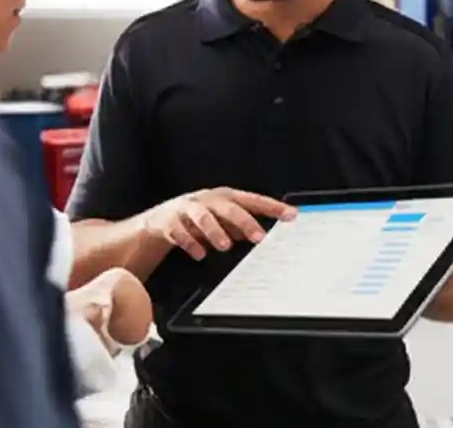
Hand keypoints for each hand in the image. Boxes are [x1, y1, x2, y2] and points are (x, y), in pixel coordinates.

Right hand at [143, 187, 296, 260]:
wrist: (161, 219)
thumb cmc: (199, 218)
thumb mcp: (223, 220)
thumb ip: (242, 226)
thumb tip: (265, 234)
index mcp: (225, 197)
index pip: (253, 200)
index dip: (272, 207)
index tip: (290, 215)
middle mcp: (208, 200)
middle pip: (229, 208)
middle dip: (245, 222)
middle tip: (259, 237)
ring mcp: (188, 209)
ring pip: (203, 218)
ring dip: (215, 232)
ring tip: (225, 245)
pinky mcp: (171, 221)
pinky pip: (181, 232)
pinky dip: (191, 243)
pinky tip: (200, 254)